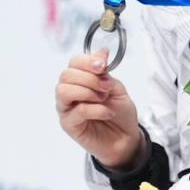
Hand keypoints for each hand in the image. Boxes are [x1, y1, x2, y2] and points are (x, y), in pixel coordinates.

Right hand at [55, 49, 142, 169]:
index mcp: (80, 80)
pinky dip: (96, 109)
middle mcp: (69, 92)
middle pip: (66, 75)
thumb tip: (102, 51)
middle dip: (90, 78)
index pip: (74, 63)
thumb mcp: (118, 89)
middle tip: (107, 88)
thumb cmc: (120, 113)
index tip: (102, 66)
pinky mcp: (69, 124)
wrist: (126, 138)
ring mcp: (66, 108)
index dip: (87, 61)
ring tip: (104, 99)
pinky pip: (77, 111)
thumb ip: (106, 73)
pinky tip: (108, 113)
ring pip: (63, 91)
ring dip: (88, 92)